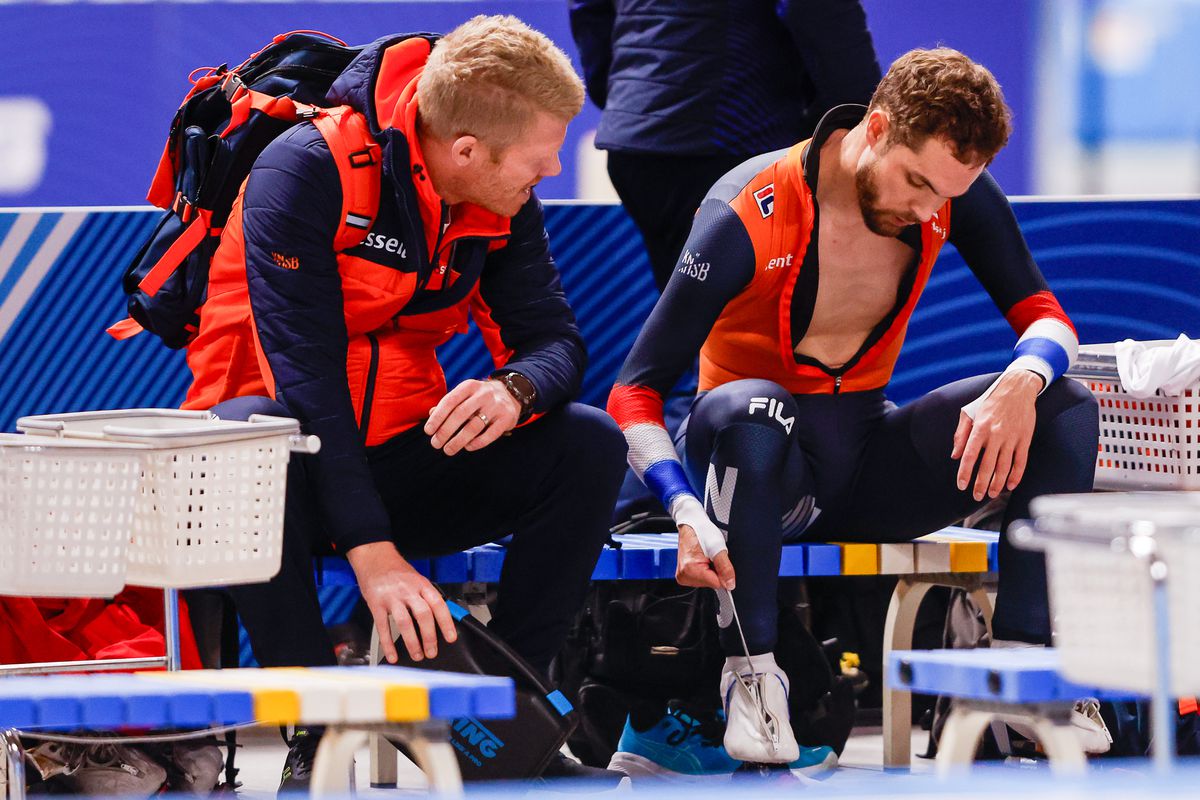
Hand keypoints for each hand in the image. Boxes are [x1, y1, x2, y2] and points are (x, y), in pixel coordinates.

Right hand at [346, 541, 457, 662]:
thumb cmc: (396, 570)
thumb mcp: (417, 578)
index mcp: (421, 584)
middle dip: (429, 637)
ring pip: (405, 623)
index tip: (450, 638)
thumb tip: (439, 619)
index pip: (438, 604)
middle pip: (423, 615)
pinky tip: (392, 655)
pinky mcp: (376, 604)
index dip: (446, 623)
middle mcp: (408, 590)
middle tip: (432, 651)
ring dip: (412, 642)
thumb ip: (426, 596)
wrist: (374, 557)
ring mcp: (391, 597)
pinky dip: (388, 643)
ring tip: (417, 655)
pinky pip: (382, 626)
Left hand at [424, 378, 521, 454]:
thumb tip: (431, 414)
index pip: (450, 401)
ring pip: (474, 426)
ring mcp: (497, 406)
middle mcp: (484, 394)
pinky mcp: (507, 418)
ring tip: (448, 450)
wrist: (511, 394)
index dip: (437, 417)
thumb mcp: (465, 395)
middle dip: (445, 431)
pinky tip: (467, 447)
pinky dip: (477, 443)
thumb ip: (448, 404)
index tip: (428, 431)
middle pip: (460, 414)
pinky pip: (490, 434)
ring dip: (458, 441)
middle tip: (435, 444)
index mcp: (470, 386)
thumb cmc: (480, 398)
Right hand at [676, 522, 735, 590]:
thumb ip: (725, 568)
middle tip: (710, 556)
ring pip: (707, 582)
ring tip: (705, 556)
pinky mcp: (683, 575)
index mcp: (690, 569)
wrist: (691, 525)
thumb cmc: (702, 531)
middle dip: (715, 571)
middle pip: (711, 584)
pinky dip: (705, 570)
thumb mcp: (718, 547)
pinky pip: (701, 579)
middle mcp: (683, 576)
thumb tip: (730, 585)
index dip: (722, 573)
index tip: (718, 560)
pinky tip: (702, 559)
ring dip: (710, 570)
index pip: (716, 584)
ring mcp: (682, 576)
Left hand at [952, 371, 1041, 500]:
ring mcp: (1012, 438)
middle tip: (976, 496)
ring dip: (997, 483)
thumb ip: (961, 435)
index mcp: (980, 428)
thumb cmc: (990, 401)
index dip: (965, 472)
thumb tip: (955, 456)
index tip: (961, 485)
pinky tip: (1010, 485)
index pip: (970, 456)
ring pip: (1004, 467)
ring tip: (991, 494)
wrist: (1017, 388)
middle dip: (981, 484)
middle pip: (987, 466)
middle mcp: (996, 435)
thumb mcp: (969, 413)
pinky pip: (1021, 462)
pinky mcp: (1024, 439)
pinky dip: (1016, 475)